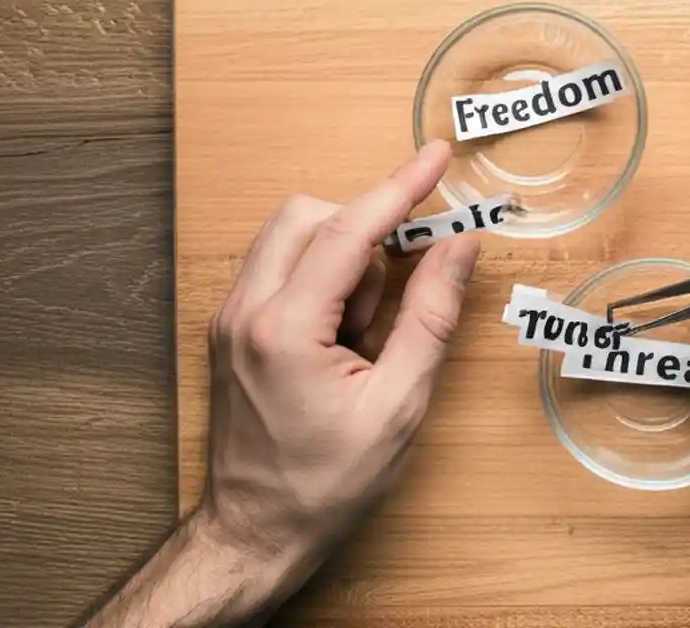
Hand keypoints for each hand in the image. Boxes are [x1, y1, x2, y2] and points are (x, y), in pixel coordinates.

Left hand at [202, 140, 479, 576]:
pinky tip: (342, 340)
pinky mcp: (231, 331)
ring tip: (365, 335)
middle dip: (365, 234)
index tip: (437, 156)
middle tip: (396, 299)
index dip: (399, 188)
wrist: (256, 532)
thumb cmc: (327, 483)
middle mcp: (245, 311)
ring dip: (342, 261)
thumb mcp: (398, 406)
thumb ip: (430, 318)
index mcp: (284, 330)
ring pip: (290, 238)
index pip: (347, 230)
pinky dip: (321, 283)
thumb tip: (458, 248)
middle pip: (308, 217)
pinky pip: (280, 271)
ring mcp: (230, 319)